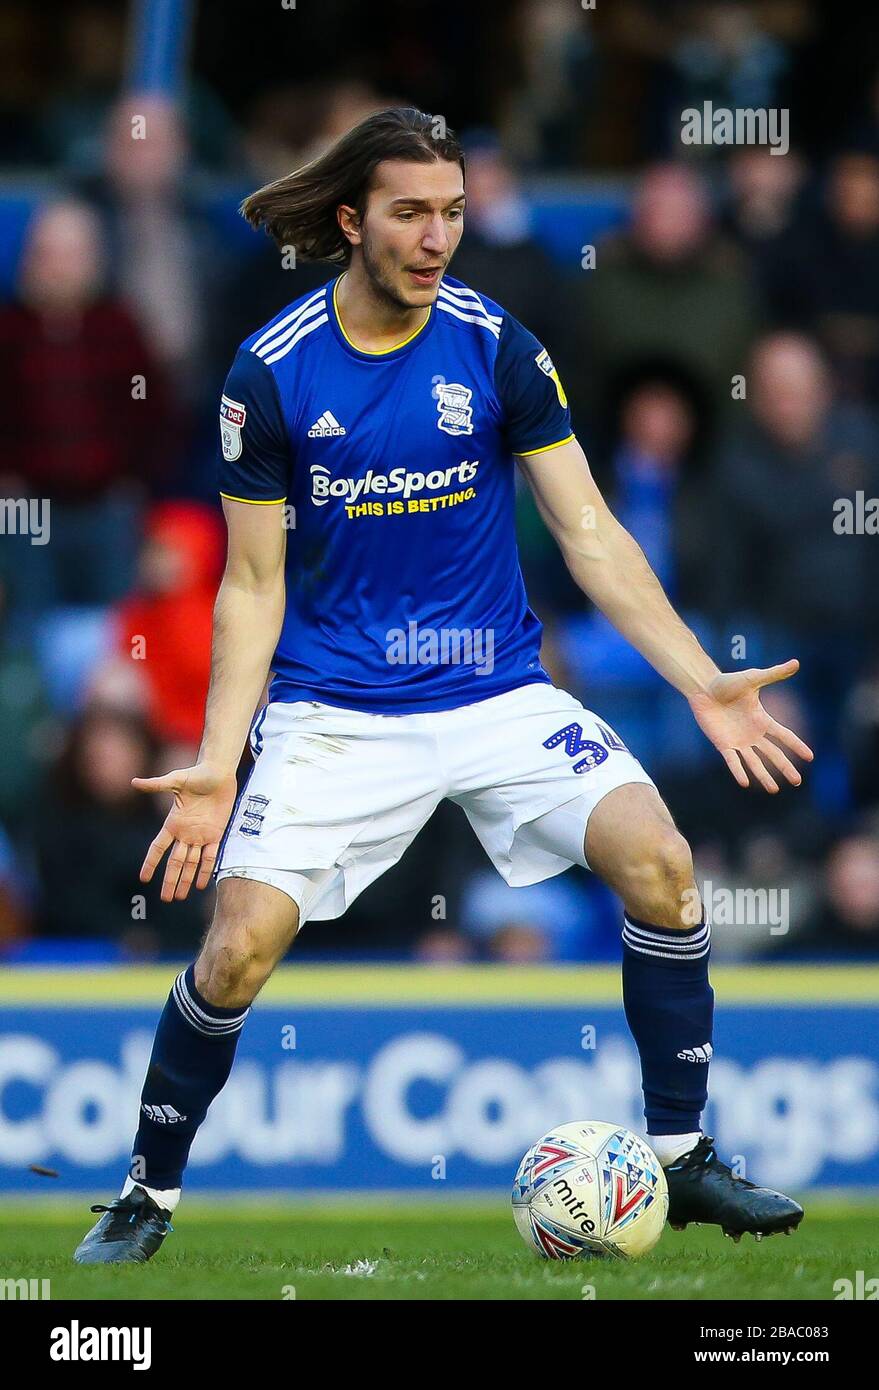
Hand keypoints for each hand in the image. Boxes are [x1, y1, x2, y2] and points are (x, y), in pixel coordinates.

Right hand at [133, 762, 238, 901]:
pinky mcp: (216, 833)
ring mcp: (201, 835)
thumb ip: (156, 785)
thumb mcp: (175, 781)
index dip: (151, 863)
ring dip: (185, 880)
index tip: (143, 878)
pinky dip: (205, 870)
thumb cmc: (196, 774)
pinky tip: (200, 885)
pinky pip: (210, 856)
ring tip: (179, 897)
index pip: (158, 847)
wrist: (218, 772)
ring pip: (191, 863)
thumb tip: (134, 782)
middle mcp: (185, 832)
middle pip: (175, 862)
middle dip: (169, 880)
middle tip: (165, 899)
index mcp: (173, 823)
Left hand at [687, 659, 813, 792]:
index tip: (810, 757)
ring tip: (774, 790)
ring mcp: (738, 740)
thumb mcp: (753, 678)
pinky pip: (732, 761)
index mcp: (762, 719)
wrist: (704, 688)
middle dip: (785, 768)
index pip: (784, 735)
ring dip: (764, 776)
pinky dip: (739, 771)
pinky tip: (746, 783)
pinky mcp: (722, 744)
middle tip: (797, 782)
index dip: (796, 746)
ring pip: (754, 762)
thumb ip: (774, 674)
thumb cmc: (728, 682)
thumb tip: (796, 663)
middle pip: (773, 754)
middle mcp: (752, 733)